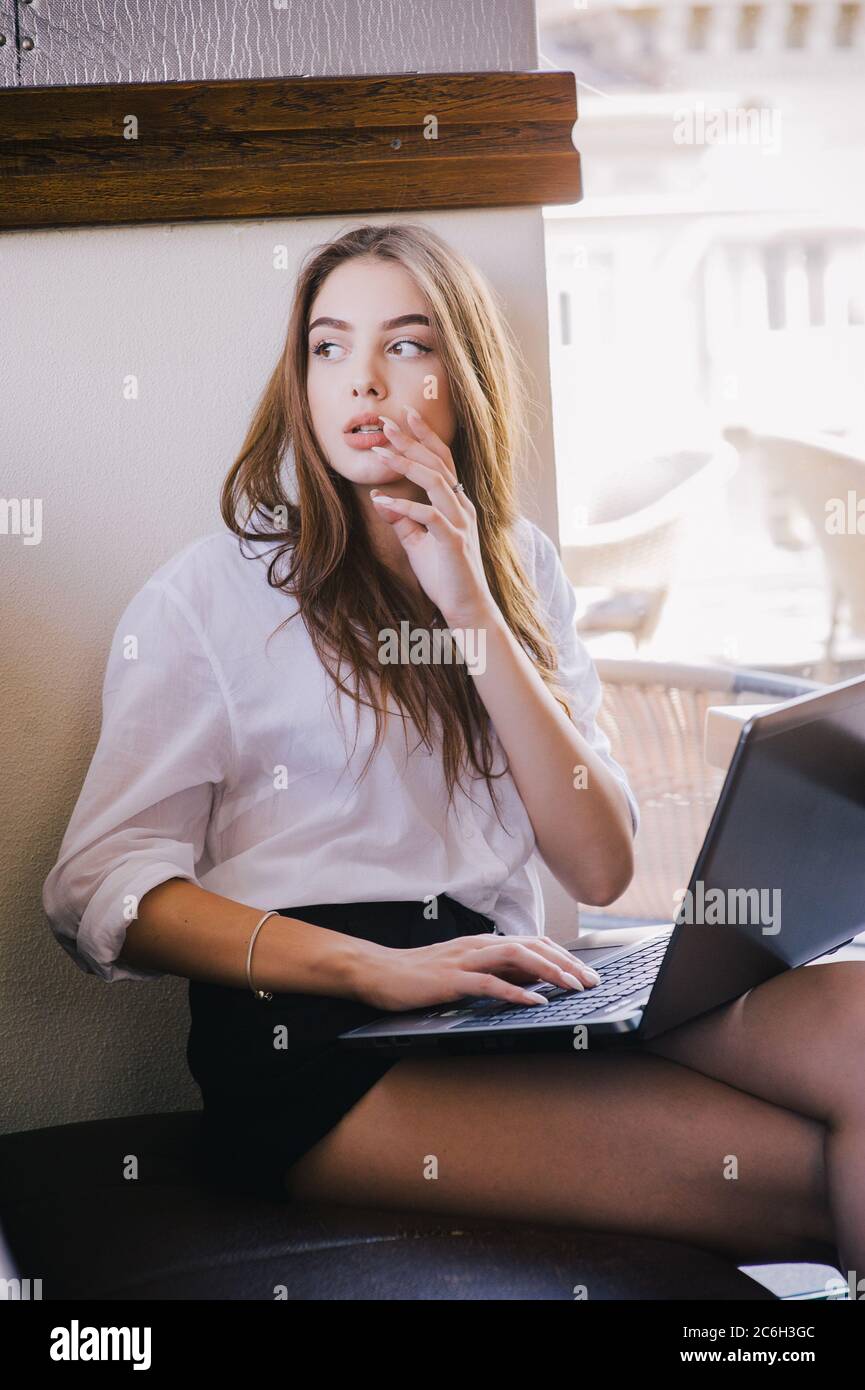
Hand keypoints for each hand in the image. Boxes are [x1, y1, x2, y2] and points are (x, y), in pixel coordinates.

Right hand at [355, 932, 601, 1013]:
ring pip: (516, 957)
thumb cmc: (418, 974)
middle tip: (591, 981)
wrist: (377, 971)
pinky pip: (489, 983)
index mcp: (484, 944)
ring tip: (572, 986)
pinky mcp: (451, 979)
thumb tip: (529, 983)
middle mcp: (479, 946)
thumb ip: (495, 973)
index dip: (564, 956)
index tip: (586, 973)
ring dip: (549, 971)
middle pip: (533, 946)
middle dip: (566, 963)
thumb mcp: (464, 971)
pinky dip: (516, 993)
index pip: (534, 943)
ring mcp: (465, 960)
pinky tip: (534, 1002)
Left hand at [369, 406, 494, 626]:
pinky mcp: (454, 542)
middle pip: (438, 463)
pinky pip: (428, 517)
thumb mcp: (418, 543)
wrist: (466, 608)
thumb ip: (403, 521)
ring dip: (407, 464)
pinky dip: (404, 507)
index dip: (425, 437)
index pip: (442, 462)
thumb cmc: (445, 576)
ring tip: (381, 452)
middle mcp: (462, 507)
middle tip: (387, 423)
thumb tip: (381, 501)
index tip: (405, 416)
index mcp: (456, 504)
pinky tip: (382, 502)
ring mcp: (460, 523)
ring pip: (435, 482)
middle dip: (412, 441)